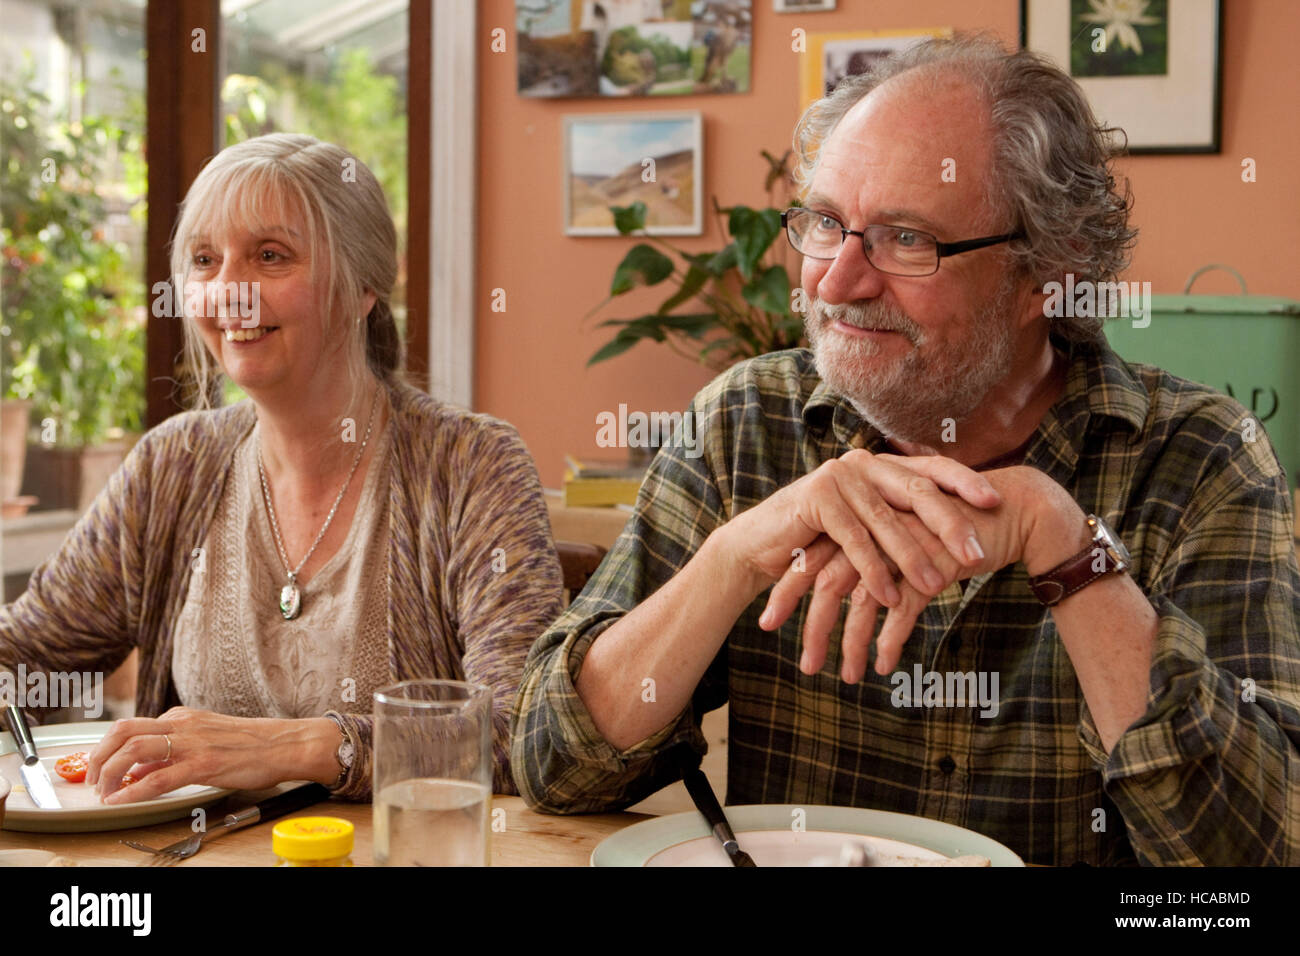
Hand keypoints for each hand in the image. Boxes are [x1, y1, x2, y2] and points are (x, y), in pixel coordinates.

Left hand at [85, 707, 336, 803]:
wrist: (287, 744)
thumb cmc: (253, 745)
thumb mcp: (205, 742)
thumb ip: (170, 756)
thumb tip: (139, 771)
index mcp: (183, 717)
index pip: (133, 727)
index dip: (109, 751)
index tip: (101, 770)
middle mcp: (183, 724)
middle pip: (123, 731)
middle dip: (98, 756)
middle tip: (91, 780)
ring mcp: (193, 742)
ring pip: (134, 749)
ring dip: (109, 772)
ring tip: (103, 792)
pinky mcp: (204, 763)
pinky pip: (159, 778)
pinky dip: (133, 790)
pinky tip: (122, 801)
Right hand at [720, 449, 1002, 610]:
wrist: (760, 546)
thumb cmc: (820, 541)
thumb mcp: (867, 526)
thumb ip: (903, 520)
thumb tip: (961, 534)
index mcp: (882, 464)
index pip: (932, 469)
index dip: (966, 483)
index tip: (998, 502)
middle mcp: (863, 462)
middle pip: (917, 491)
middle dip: (950, 525)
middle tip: (979, 555)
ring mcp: (837, 476)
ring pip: (886, 520)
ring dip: (913, 557)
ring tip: (938, 586)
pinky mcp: (815, 498)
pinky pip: (854, 539)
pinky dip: (874, 570)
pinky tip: (891, 595)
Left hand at [758, 463, 1080, 681]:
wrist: (1008, 508)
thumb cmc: (950, 528)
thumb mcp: (902, 542)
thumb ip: (873, 560)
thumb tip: (846, 595)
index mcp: (859, 521)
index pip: (810, 559)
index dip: (788, 593)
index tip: (768, 623)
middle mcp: (874, 533)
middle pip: (827, 584)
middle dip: (813, 628)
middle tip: (804, 666)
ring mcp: (900, 548)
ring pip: (861, 604)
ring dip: (851, 645)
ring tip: (846, 678)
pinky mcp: (929, 566)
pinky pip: (901, 612)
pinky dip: (889, 641)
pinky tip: (881, 665)